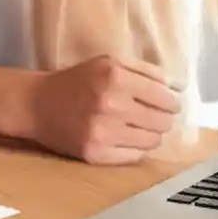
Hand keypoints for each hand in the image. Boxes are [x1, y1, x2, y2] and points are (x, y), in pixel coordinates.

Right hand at [21, 55, 180, 165]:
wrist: (37, 104)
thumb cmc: (77, 81)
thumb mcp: (109, 62)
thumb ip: (146, 71)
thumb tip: (180, 87)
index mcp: (116, 77)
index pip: (165, 98)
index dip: (170, 102)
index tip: (165, 104)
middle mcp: (111, 104)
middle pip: (163, 122)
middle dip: (161, 119)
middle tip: (150, 116)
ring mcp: (102, 132)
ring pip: (152, 141)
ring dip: (150, 135)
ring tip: (135, 127)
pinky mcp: (94, 154)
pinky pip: (135, 157)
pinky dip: (135, 148)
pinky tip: (124, 138)